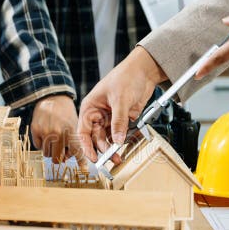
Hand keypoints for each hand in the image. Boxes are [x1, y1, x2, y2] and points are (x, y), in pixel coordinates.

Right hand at [31, 95, 78, 162]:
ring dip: (50, 150)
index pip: (76, 152)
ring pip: (47, 154)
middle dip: (59, 157)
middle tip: (60, 151)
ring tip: (53, 139)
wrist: (52, 98)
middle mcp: (59, 134)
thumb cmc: (65, 115)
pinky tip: (45, 133)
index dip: (81, 163)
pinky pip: (38, 147)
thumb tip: (64, 160)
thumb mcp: (74, 126)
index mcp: (71, 132)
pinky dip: (42, 143)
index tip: (84, 170)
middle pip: (57, 159)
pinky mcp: (36, 130)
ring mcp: (46, 132)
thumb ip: (72, 143)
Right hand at [77, 47, 165, 161]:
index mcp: (90, 107)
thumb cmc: (126, 77)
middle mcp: (98, 114)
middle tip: (112, 158)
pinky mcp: (122, 119)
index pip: (84, 131)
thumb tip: (117, 140)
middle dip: (103, 149)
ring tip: (118, 157)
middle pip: (96, 137)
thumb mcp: (120, 99)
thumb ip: (118, 121)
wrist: (145, 71)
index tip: (94, 158)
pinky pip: (120, 134)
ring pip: (108, 138)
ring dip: (113, 147)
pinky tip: (125, 147)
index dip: (87, 146)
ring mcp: (110, 117)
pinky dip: (122, 141)